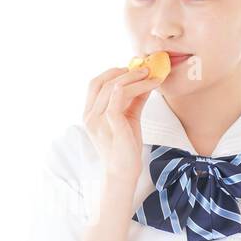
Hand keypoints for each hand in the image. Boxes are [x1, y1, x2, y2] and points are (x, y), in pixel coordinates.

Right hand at [82, 65, 158, 186]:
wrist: (123, 172)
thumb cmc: (125, 147)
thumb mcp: (129, 118)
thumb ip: (134, 100)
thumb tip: (146, 80)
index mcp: (90, 113)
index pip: (95, 83)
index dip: (112, 71)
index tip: (131, 68)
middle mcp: (89, 116)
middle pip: (103, 82)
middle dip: (125, 72)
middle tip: (145, 69)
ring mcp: (97, 122)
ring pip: (113, 88)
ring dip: (134, 79)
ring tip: (151, 77)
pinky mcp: (111, 127)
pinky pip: (116, 101)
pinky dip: (130, 89)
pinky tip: (146, 86)